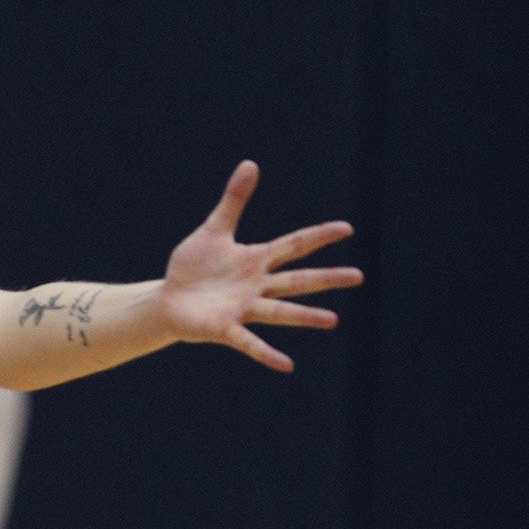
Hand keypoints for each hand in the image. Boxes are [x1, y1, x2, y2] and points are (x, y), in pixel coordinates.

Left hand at [160, 161, 363, 371]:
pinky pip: (249, 342)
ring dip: (305, 316)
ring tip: (332, 320)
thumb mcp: (214, 230)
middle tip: (359, 276)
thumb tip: (250, 163)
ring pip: (279, 312)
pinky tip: (287, 365)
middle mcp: (257, 286)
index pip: (293, 245)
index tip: (346, 228)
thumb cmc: (194, 267)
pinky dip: (266, 353)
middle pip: (296, 281)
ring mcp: (243, 309)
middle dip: (325, 278)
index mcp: (256, 260)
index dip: (318, 236)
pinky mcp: (225, 329)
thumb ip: (234, 200)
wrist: (169, 300)